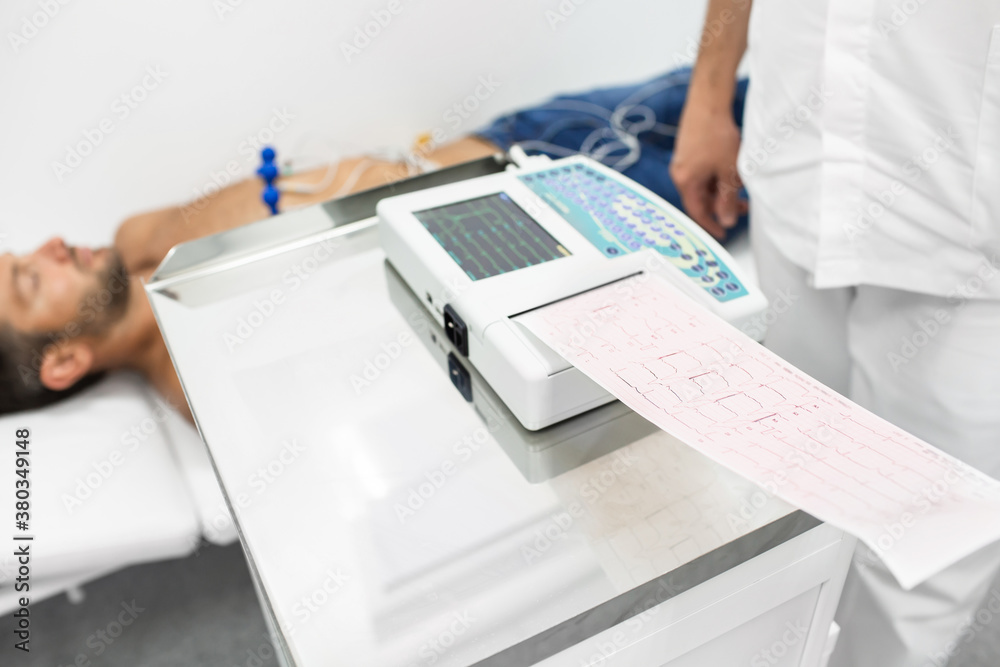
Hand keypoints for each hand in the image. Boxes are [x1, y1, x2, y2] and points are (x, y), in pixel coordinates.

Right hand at [670, 105, 744, 240]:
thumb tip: (728, 219)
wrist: (708, 101)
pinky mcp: (690, 149)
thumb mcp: (728, 172)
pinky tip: (732, 169)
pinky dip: (717, 176)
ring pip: (704, 184)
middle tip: (742, 207)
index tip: (724, 232)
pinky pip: (703, 171)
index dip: (711, 224)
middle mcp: (680, 173)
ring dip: (721, 189)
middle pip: (700, 198)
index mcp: (685, 181)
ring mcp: (684, 160)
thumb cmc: (716, 135)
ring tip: (741, 185)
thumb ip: (728, 199)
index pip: (697, 211)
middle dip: (721, 204)